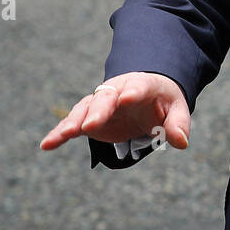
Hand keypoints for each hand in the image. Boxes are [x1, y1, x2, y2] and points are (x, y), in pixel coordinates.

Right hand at [39, 72, 189, 151]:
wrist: (145, 96)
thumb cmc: (163, 102)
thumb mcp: (177, 109)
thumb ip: (178, 124)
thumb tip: (182, 143)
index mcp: (142, 84)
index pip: (138, 86)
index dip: (133, 92)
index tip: (128, 98)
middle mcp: (117, 91)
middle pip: (106, 97)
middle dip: (98, 110)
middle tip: (89, 125)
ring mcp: (101, 104)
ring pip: (85, 109)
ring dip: (74, 121)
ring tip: (65, 134)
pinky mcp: (90, 119)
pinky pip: (73, 124)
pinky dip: (60, 133)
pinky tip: (47, 145)